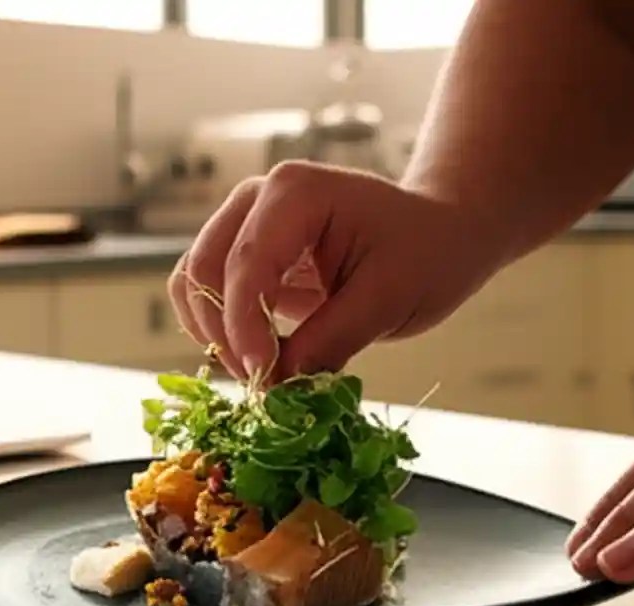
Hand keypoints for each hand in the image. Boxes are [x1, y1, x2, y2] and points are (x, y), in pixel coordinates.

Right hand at [167, 160, 508, 383]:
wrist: (440, 233)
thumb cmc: (427, 252)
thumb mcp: (390, 299)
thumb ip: (331, 339)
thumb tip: (278, 384)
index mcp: (296, 193)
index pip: (246, 264)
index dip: (245, 327)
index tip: (263, 377)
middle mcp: (258, 198)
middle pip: (204, 270)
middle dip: (225, 333)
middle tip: (264, 383)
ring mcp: (246, 221)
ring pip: (193, 281)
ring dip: (214, 333)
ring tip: (261, 371)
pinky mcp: (245, 251)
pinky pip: (205, 291)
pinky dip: (217, 328)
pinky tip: (255, 355)